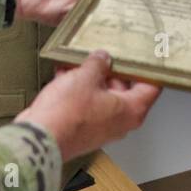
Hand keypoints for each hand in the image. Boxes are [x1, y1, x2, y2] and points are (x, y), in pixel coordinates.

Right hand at [16, 51, 160, 160]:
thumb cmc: (67, 115)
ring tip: (80, 60)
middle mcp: (119, 122)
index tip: (147, 57)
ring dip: (91, 78)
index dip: (150, 70)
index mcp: (130, 110)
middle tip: (105, 52)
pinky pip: (85, 103)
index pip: (151, 88)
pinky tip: (65, 73)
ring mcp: (100, 127)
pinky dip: (77, 89)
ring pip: (102, 95)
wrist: (38, 138)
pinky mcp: (81, 128)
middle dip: (113, 69)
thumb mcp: (86, 77)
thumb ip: (98, 64)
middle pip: (124, 89)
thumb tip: (103, 58)